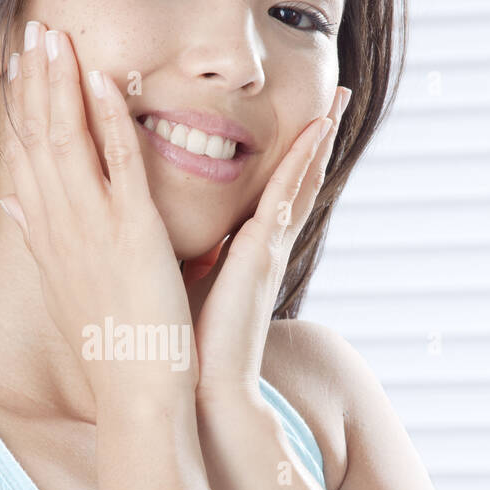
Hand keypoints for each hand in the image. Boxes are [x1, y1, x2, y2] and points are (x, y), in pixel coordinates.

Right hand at [0, 20, 197, 409]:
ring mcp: (93, 227)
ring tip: (52, 35)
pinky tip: (102, 79)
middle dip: (31, 82)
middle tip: (26, 31)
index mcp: (48, 238)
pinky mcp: (132, 233)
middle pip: (37, 139)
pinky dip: (108, 120)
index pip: (24, 160)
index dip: (17, 110)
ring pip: (68, 141)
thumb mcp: (67, 288)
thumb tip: (13, 204)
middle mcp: (60, 226)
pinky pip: (117, 164)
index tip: (12, 69)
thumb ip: (41, 239)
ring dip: (60, 84)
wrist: (136, 393)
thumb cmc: (109, 347)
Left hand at [185, 86, 351, 408]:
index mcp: (241, 256)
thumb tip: (151, 234)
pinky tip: (317, 130)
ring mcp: (265, 251)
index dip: (282, 158)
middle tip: (335, 95)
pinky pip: (285, 198)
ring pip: (298, 182)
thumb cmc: (180, 349)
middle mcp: (260, 248)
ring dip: (319, 139)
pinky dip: (303, 162)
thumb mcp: (173, 286)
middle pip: (292, 180)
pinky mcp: (260, 256)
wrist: (198, 394)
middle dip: (312, 140)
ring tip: (338, 98)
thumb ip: (174, 258)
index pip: (265, 194)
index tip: (297, 122)